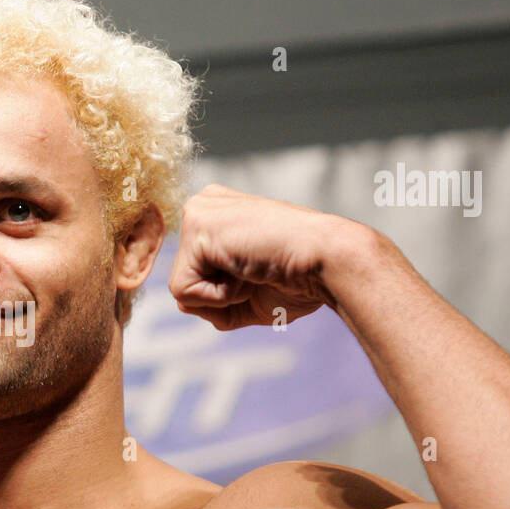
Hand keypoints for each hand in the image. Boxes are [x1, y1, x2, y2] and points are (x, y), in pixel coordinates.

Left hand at [167, 184, 358, 330]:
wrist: (328, 262)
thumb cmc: (298, 279)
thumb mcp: (247, 297)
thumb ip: (211, 301)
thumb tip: (181, 302)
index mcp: (217, 217)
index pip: (196, 275)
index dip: (227, 292)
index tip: (263, 270)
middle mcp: (204, 206)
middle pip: (185, 280)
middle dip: (221, 295)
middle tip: (259, 271)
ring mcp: (199, 212)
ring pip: (181, 287)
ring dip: (221, 296)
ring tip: (254, 269)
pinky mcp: (197, 225)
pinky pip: (184, 290)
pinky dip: (218, 296)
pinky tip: (246, 269)